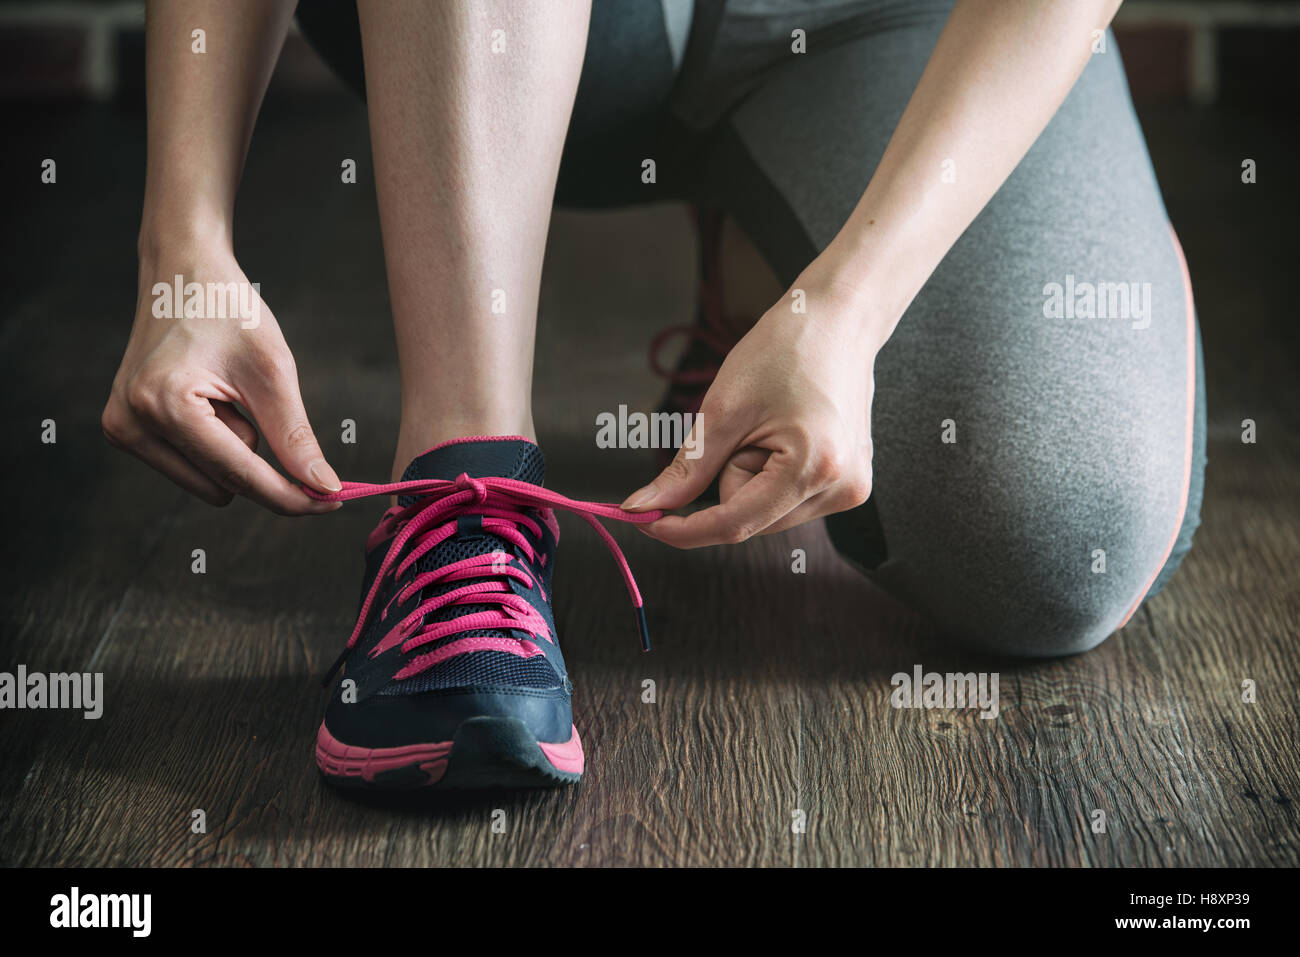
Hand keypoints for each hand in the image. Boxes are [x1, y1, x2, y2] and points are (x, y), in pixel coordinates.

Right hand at [101, 239, 340, 514]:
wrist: (182, 272)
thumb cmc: (227, 309)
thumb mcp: (272, 369)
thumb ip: (295, 436)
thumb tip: (323, 488)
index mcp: (165, 405)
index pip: (240, 476)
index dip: (291, 496)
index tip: (332, 502)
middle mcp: (131, 425)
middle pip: (225, 488)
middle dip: (256, 459)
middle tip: (255, 402)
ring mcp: (122, 430)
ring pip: (210, 483)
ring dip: (234, 450)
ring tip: (225, 394)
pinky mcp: (124, 431)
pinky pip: (192, 467)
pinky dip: (215, 443)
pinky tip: (208, 400)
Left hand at [623, 275, 878, 546]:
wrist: (839, 321)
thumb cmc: (787, 349)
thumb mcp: (724, 409)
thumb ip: (686, 470)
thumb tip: (643, 508)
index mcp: (814, 469)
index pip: (734, 525)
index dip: (683, 529)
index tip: (644, 524)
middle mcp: (841, 490)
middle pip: (749, 519)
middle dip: (733, 478)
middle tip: (750, 426)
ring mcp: (850, 490)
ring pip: (765, 514)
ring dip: (754, 477)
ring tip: (775, 426)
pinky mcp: (850, 484)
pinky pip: (787, 501)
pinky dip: (772, 476)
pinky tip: (788, 435)